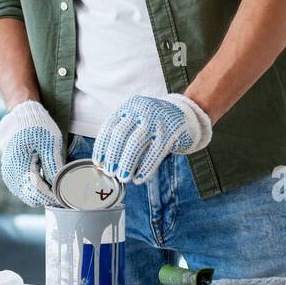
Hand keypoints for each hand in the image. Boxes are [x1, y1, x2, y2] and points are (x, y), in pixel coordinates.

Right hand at [0, 100, 64, 206]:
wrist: (22, 115)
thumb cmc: (37, 126)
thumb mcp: (50, 144)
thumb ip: (54, 168)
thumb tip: (61, 187)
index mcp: (20, 166)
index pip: (38, 192)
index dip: (53, 197)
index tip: (67, 196)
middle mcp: (11, 174)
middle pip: (32, 198)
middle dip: (48, 197)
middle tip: (64, 191)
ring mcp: (9, 175)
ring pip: (27, 195)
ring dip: (41, 194)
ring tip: (57, 185)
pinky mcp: (10, 173)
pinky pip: (22, 189)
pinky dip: (34, 189)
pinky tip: (45, 180)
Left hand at [92, 93, 212, 183]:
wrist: (187, 113)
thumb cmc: (156, 121)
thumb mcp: (138, 119)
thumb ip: (125, 134)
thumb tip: (108, 161)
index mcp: (129, 106)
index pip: (110, 126)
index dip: (102, 146)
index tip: (98, 162)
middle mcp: (141, 110)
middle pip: (120, 134)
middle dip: (113, 156)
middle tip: (110, 172)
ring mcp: (156, 120)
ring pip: (136, 143)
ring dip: (127, 163)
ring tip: (123, 177)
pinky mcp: (170, 132)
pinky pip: (155, 152)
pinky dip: (145, 167)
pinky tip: (139, 178)